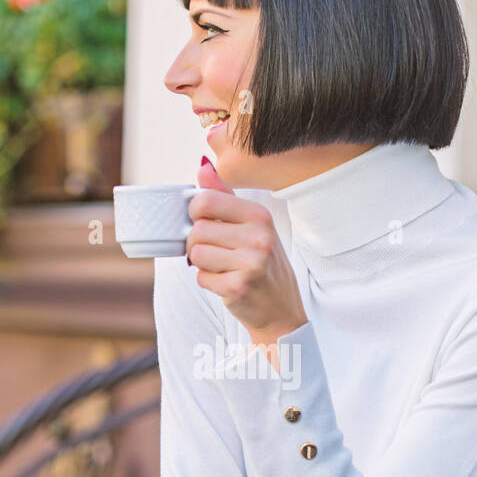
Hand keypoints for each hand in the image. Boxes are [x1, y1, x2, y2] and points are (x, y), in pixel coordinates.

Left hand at [187, 158, 307, 357]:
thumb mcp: (251, 226)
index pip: (205, 200)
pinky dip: (208, 282)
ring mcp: (250, 263)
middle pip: (196, 229)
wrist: (281, 310)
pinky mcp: (239, 287)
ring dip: (202, 264)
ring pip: (196, 253)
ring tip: (222, 268)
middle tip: (213, 252)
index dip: (195, 214)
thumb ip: (224, 196)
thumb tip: (203, 166)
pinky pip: (201, 277)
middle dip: (196, 243)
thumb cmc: (262, 265)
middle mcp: (259, 236)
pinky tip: (227, 283)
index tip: (204, 224)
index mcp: (259, 216)